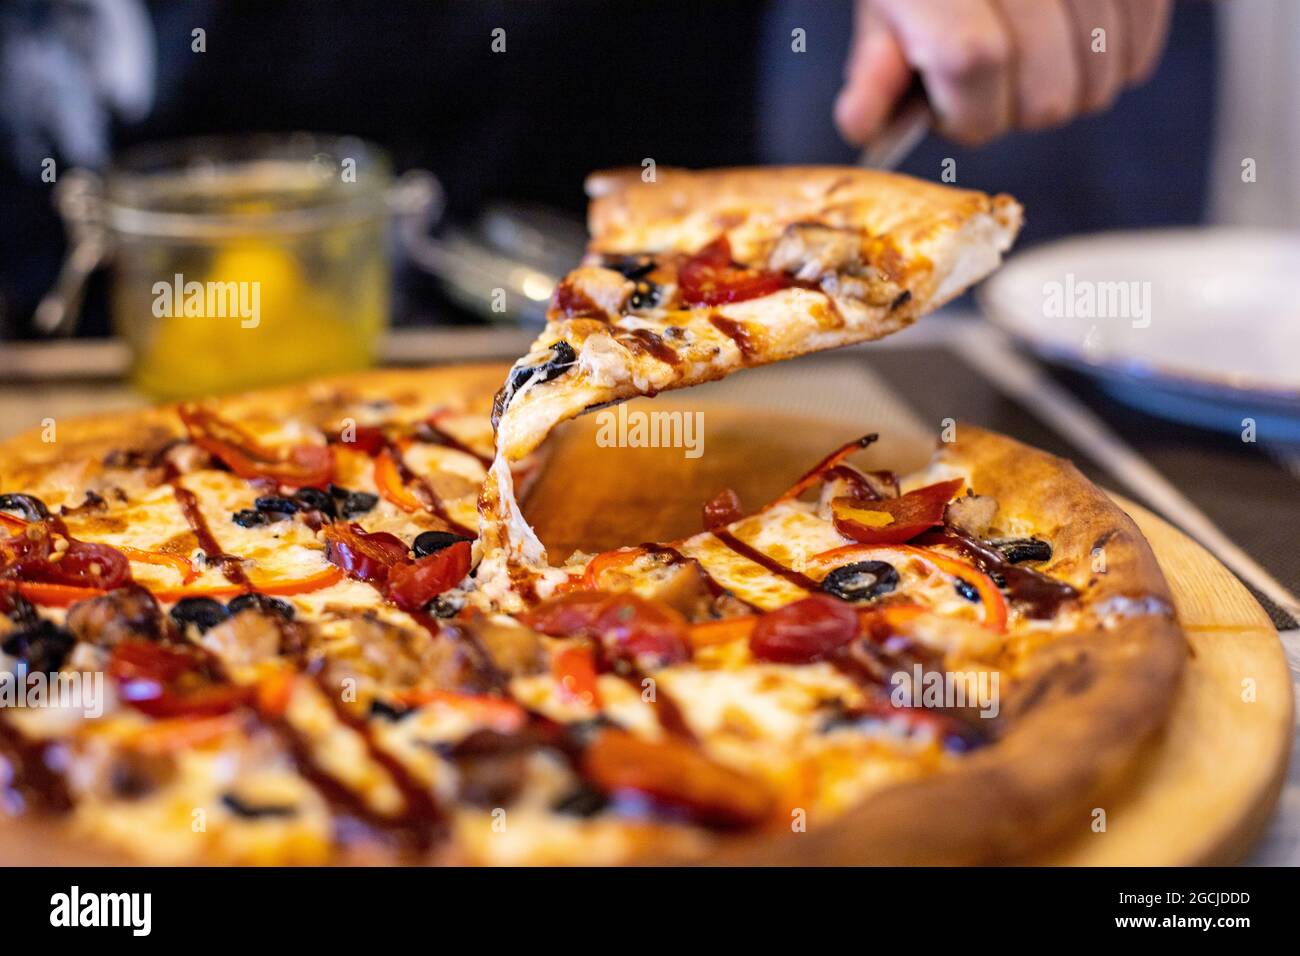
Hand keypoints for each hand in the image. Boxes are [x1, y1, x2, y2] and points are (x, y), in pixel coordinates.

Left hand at [834, 0, 1172, 146]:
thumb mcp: (888, 2)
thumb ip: (877, 66)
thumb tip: (861, 124)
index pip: (973, 60)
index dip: (968, 111)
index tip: (955, 108)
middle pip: (1048, 93)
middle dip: (1017, 109)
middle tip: (997, 79)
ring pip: (1101, 78)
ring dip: (1069, 89)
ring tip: (1037, 58)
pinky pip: (1143, 41)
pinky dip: (1120, 58)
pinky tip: (1082, 42)